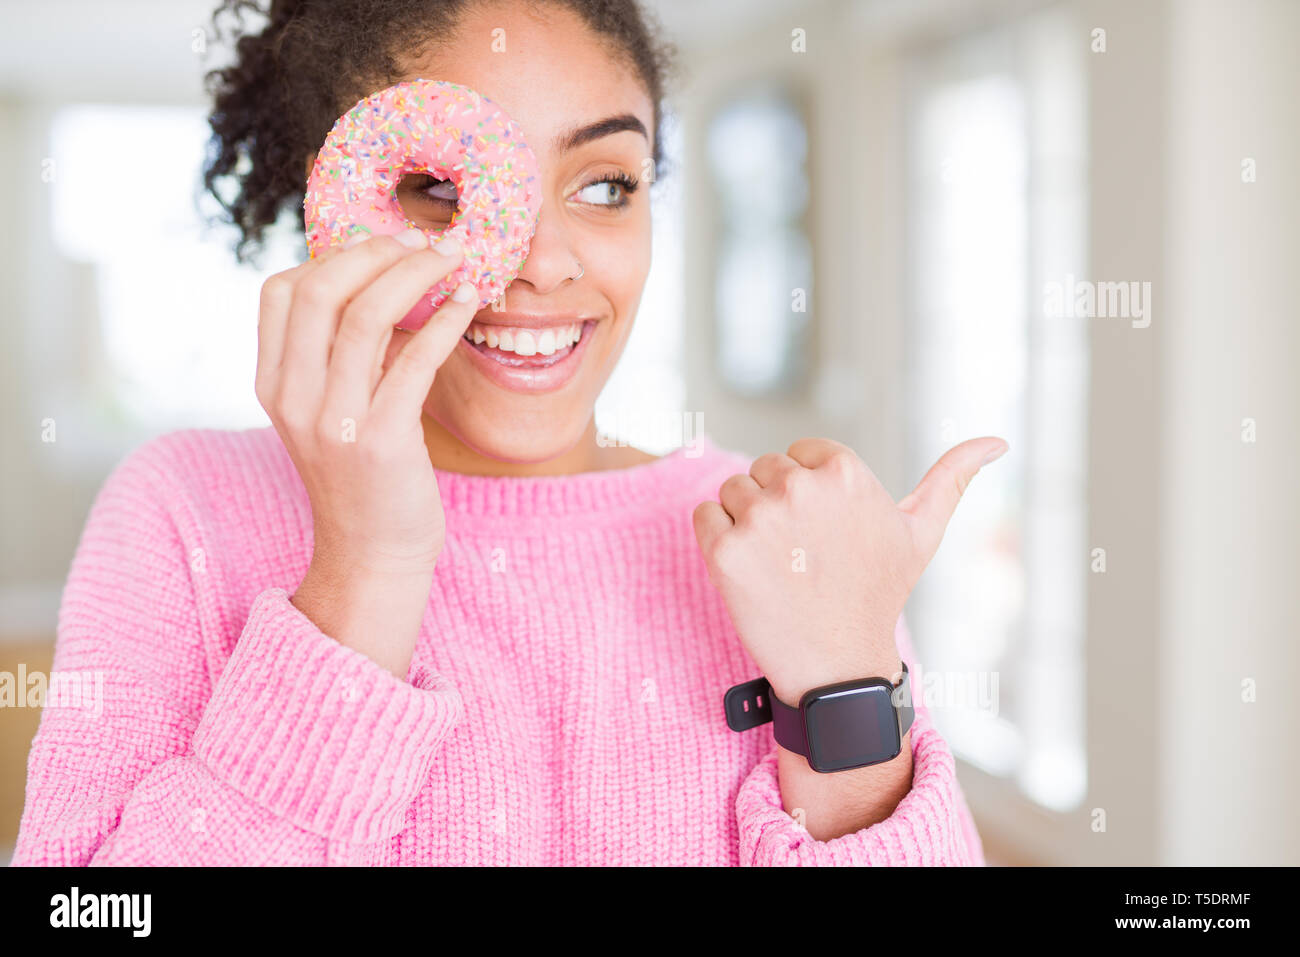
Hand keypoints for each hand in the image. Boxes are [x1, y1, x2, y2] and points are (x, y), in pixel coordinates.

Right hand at [254, 228, 476, 675]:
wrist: (372, 555)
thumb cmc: (364, 477)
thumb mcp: (331, 411)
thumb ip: (342, 355)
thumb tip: (384, 283)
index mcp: (273, 385)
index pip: (280, 292)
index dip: (332, 256)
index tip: (382, 247)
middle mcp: (293, 399)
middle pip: (320, 290)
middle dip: (377, 252)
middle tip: (424, 241)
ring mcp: (333, 421)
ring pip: (365, 315)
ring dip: (416, 274)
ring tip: (453, 260)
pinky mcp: (380, 441)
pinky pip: (414, 358)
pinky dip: (445, 320)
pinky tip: (468, 303)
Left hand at [692, 436, 1007, 704]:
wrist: (838, 666)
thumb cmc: (879, 594)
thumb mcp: (921, 533)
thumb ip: (953, 478)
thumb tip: (998, 441)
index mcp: (843, 469)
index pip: (799, 452)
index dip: (808, 491)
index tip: (825, 532)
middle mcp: (800, 486)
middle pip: (764, 470)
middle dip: (778, 506)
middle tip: (803, 555)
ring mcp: (759, 518)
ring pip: (732, 491)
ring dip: (746, 523)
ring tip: (780, 565)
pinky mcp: (723, 551)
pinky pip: (703, 517)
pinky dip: (716, 540)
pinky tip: (749, 571)